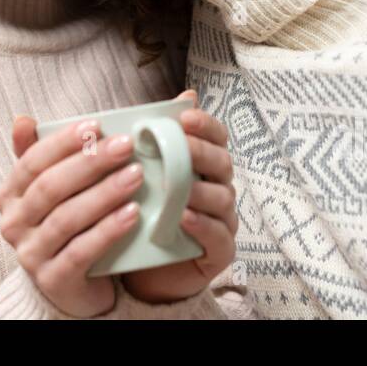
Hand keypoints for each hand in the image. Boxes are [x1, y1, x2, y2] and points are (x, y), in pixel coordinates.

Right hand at [0, 114, 145, 316]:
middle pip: (50, 187)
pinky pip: (81, 251)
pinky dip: (108, 230)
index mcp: (9, 195)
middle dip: (89, 163)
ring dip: (103, 194)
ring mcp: (30, 255)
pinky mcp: (53, 280)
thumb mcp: (54, 189)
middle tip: (126, 146)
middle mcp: (13, 224)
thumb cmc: (68, 226)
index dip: (63, 142)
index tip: (96, 125)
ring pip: (66, 218)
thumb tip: (22, 119)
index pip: (32, 161)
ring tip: (135, 176)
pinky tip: (133, 214)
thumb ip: (44, 154)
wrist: (74, 286)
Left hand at [119, 90, 236, 305]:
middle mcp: (219, 189)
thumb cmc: (147, 213)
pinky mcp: (220, 251)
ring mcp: (223, 220)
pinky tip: (184, 217)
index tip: (185, 118)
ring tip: (179, 188)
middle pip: (222, 163)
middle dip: (201, 152)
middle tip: (181, 146)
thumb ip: (159, 140)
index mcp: (204, 166)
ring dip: (200, 190)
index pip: (216, 137)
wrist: (143, 269)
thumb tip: (180, 96)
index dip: (205, 125)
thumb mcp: (146, 174)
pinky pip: (219, 236)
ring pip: (222, 198)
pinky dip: (203, 225)